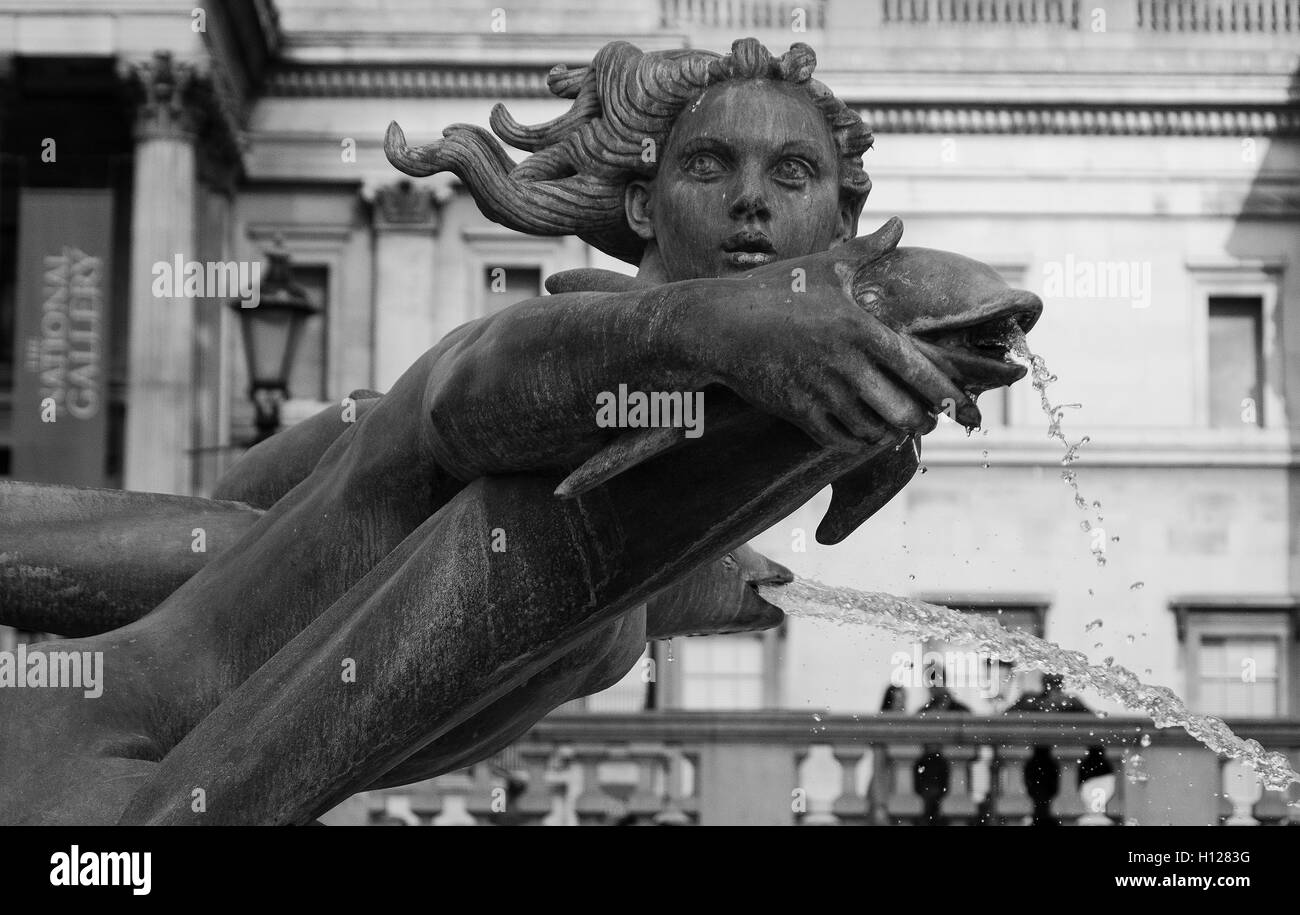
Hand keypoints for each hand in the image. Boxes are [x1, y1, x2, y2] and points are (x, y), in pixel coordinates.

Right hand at [683, 228, 980, 449]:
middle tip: (925, 419)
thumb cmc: (774, 291)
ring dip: (890, 434)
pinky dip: (858, 442)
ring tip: (896, 427)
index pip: (919, 370)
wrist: (720, 324)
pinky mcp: (797, 412)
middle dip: (920, 420)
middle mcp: (845, 364)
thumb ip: (868, 250)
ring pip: (874, 431)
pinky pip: (840, 440)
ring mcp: (820, 391)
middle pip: (903, 411)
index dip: (945, 393)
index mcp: (860, 329)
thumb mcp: (824, 267)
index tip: (960, 404)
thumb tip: (898, 224)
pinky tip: (863, 432)